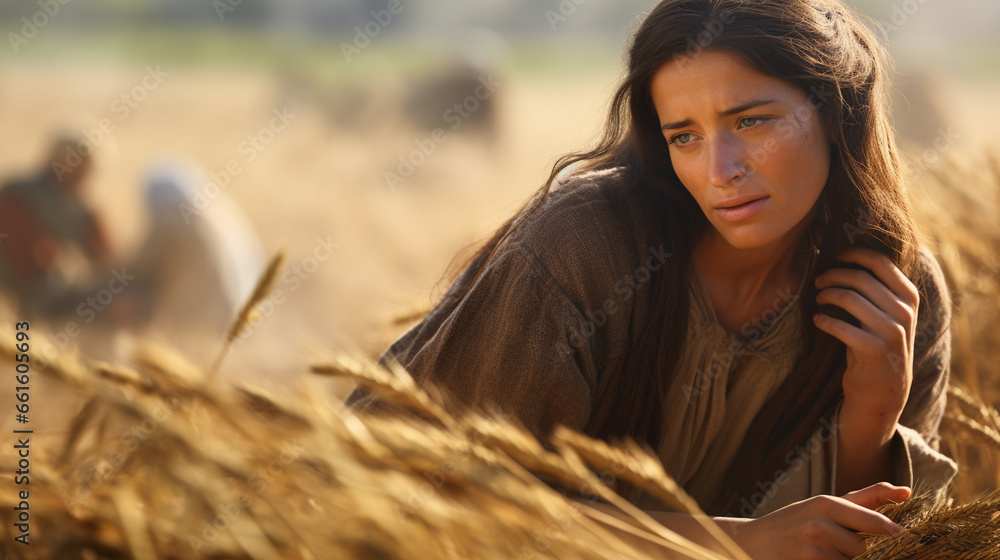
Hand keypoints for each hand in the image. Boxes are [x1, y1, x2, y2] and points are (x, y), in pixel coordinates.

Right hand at [717, 483, 910, 558]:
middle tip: (873, 550)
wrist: (751, 542)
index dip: (896, 537)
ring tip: (835, 552)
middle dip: (873, 554)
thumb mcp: (826, 506)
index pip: (875, 524)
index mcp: (827, 504)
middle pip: (866, 549)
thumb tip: (907, 492)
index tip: (909, 542)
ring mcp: (811, 549)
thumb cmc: (796, 522)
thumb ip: (867, 498)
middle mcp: (819, 524)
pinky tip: (825, 559)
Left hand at [812, 247, 918, 423]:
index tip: (835, 256)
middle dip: (832, 275)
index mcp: (910, 298)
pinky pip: (840, 326)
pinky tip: (818, 320)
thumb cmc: (878, 344)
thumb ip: (877, 290)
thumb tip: (843, 257)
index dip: (854, 254)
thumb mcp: (888, 315)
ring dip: (826, 295)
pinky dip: (823, 320)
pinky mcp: (873, 350)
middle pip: (859, 278)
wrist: (884, 391)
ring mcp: (891, 332)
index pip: (881, 262)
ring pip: (849, 298)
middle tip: (818, 282)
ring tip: (818, 299)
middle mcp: (904, 313)